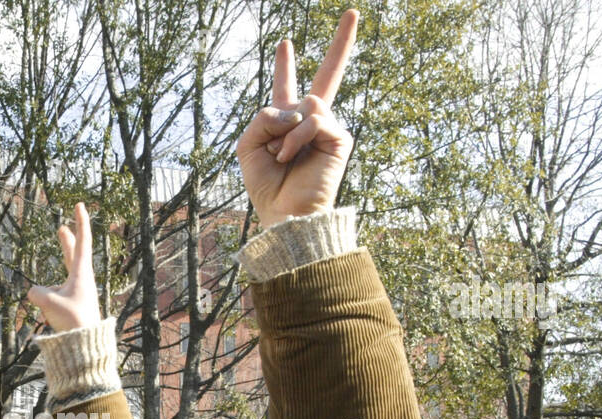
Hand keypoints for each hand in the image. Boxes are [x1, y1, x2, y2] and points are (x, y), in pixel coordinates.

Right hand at [26, 202, 100, 331]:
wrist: (85, 345)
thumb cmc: (73, 321)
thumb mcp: (49, 303)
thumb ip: (36, 292)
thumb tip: (35, 292)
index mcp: (81, 273)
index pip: (82, 242)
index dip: (80, 222)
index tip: (80, 205)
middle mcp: (81, 280)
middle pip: (72, 255)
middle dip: (66, 242)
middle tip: (62, 227)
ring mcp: (76, 293)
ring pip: (55, 284)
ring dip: (48, 295)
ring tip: (58, 314)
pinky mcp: (71, 305)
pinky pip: (51, 299)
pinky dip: (47, 305)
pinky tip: (54, 320)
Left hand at [236, 9, 357, 225]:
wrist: (285, 214)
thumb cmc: (266, 186)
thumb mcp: (248, 145)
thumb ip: (264, 116)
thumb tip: (299, 109)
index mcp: (286, 124)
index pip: (286, 88)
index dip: (284, 66)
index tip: (284, 44)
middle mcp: (310, 123)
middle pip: (328, 76)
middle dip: (341, 43)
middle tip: (353, 12)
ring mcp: (327, 128)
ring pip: (307, 103)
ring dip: (284, 131)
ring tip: (281, 156)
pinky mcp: (339, 139)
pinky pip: (314, 119)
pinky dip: (296, 138)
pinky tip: (290, 156)